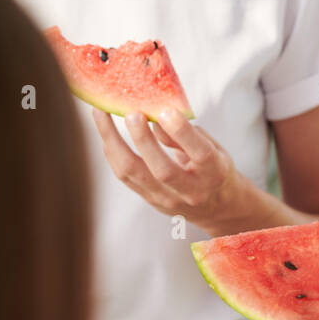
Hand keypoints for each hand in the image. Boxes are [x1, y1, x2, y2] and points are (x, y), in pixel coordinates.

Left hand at [92, 107, 276, 234]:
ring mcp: (167, 199)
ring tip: (101, 114)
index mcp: (214, 173)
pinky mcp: (149, 200)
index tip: (166, 110)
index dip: (182, 132)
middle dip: (143, 139)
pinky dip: (112, 150)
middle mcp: (191, 191)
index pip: (200, 154)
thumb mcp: (214, 149)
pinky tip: (106, 132)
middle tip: (132, 113)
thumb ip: (188, 135)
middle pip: (163, 169)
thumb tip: (157, 115)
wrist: (217, 208)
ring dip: (113, 142)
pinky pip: (124, 175)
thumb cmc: (214, 170)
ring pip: (134, 173)